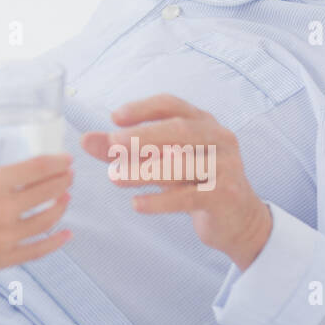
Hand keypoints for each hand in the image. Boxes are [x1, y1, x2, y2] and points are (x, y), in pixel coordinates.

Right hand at [0, 154, 72, 288]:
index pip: (34, 169)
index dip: (55, 162)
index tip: (66, 158)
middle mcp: (2, 210)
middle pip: (45, 192)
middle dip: (62, 181)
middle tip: (69, 175)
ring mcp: (5, 237)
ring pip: (46, 220)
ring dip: (60, 207)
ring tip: (66, 197)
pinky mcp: (3, 258)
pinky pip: (38, 250)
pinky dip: (55, 242)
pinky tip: (67, 234)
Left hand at [79, 93, 271, 269]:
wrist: (238, 220)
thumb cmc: (194, 181)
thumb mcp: (161, 160)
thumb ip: (124, 149)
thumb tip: (85, 140)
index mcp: (203, 121)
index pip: (172, 104)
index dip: (143, 108)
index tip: (114, 117)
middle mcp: (218, 138)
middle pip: (179, 130)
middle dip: (143, 135)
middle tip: (112, 143)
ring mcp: (225, 166)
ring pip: (182, 165)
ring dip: (145, 170)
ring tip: (114, 177)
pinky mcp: (225, 195)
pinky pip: (188, 196)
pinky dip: (160, 200)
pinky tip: (136, 204)